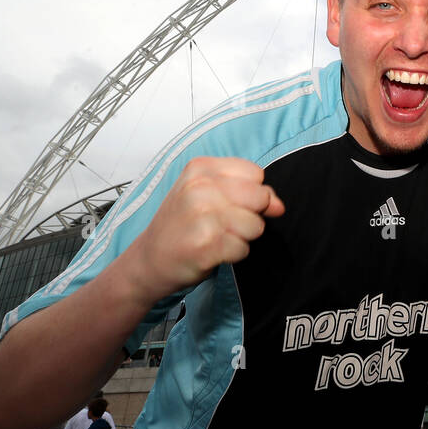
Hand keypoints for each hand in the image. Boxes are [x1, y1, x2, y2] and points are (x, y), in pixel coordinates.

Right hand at [127, 156, 285, 299]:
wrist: (148, 260)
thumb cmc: (182, 225)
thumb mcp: (207, 195)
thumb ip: (247, 192)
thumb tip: (279, 206)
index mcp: (200, 168)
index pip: (255, 174)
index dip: (251, 193)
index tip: (229, 204)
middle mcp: (200, 188)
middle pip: (260, 198)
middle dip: (250, 216)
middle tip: (222, 224)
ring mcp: (202, 216)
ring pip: (256, 226)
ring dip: (242, 238)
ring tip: (216, 237)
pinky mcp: (206, 244)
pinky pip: (244, 249)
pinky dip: (233, 254)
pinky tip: (212, 251)